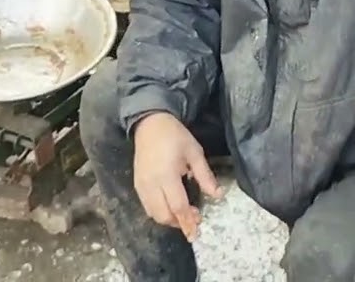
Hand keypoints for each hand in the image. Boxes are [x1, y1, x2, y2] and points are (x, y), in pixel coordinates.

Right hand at [132, 112, 221, 239]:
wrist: (150, 124)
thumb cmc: (175, 136)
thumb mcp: (195, 152)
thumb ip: (205, 176)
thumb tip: (218, 195)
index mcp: (167, 175)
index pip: (178, 206)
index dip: (188, 220)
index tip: (197, 229)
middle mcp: (151, 184)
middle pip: (163, 215)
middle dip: (179, 222)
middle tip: (195, 218)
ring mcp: (141, 185)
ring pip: (153, 213)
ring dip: (168, 219)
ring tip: (184, 214)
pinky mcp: (137, 184)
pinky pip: (147, 206)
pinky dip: (159, 212)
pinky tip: (170, 207)